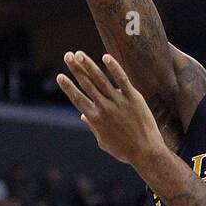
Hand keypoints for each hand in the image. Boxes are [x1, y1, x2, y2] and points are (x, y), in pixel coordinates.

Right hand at [57, 52, 166, 171]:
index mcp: (95, 119)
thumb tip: (82, 116)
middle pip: (87, 84)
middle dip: (75, 69)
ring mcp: (119, 102)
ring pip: (101, 79)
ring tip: (80, 54)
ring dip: (89, 65)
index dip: (68, 87)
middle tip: (67, 56)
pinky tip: (105, 57)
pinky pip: (122, 79)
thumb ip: (93, 126)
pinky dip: (114, 68)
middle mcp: (105, 108)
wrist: (146, 152)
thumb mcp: (103, 141)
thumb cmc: (124, 150)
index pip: (77, 99)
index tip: (59, 76)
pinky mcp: (133, 98)